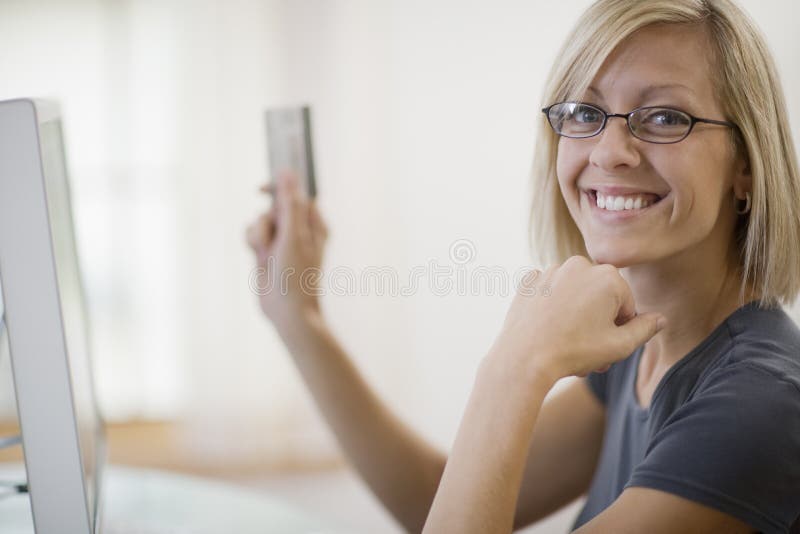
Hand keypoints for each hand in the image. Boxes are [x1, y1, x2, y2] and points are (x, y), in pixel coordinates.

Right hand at [245, 171, 328, 330]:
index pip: (294, 194)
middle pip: (273, 206)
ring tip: (265, 253)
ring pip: (260, 220)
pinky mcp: (266, 251)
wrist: (286, 311)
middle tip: (271, 240)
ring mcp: (281, 241)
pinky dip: (252, 242)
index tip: (261, 189)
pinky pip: (252, 234)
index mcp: (313, 224)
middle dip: (267, 220)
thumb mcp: (293, 235)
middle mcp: (298, 230)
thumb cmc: (296, 275)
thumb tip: (287, 173)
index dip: (277, 189)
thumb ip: (289, 204)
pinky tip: (257, 257)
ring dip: (258, 234)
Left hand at [486, 255, 664, 386]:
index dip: (619, 329)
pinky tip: (546, 328)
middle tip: (589, 352)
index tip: (606, 346)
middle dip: (598, 323)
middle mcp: (579, 264)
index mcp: (607, 276)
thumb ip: (645, 329)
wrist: (524, 358)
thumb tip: (660, 318)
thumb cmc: (575, 351)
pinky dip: (550, 308)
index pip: (625, 305)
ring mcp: (550, 270)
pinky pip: (548, 293)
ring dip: (575, 316)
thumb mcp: (620, 346)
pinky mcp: (528, 281)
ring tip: (567, 344)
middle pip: (599, 297)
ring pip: (573, 294)